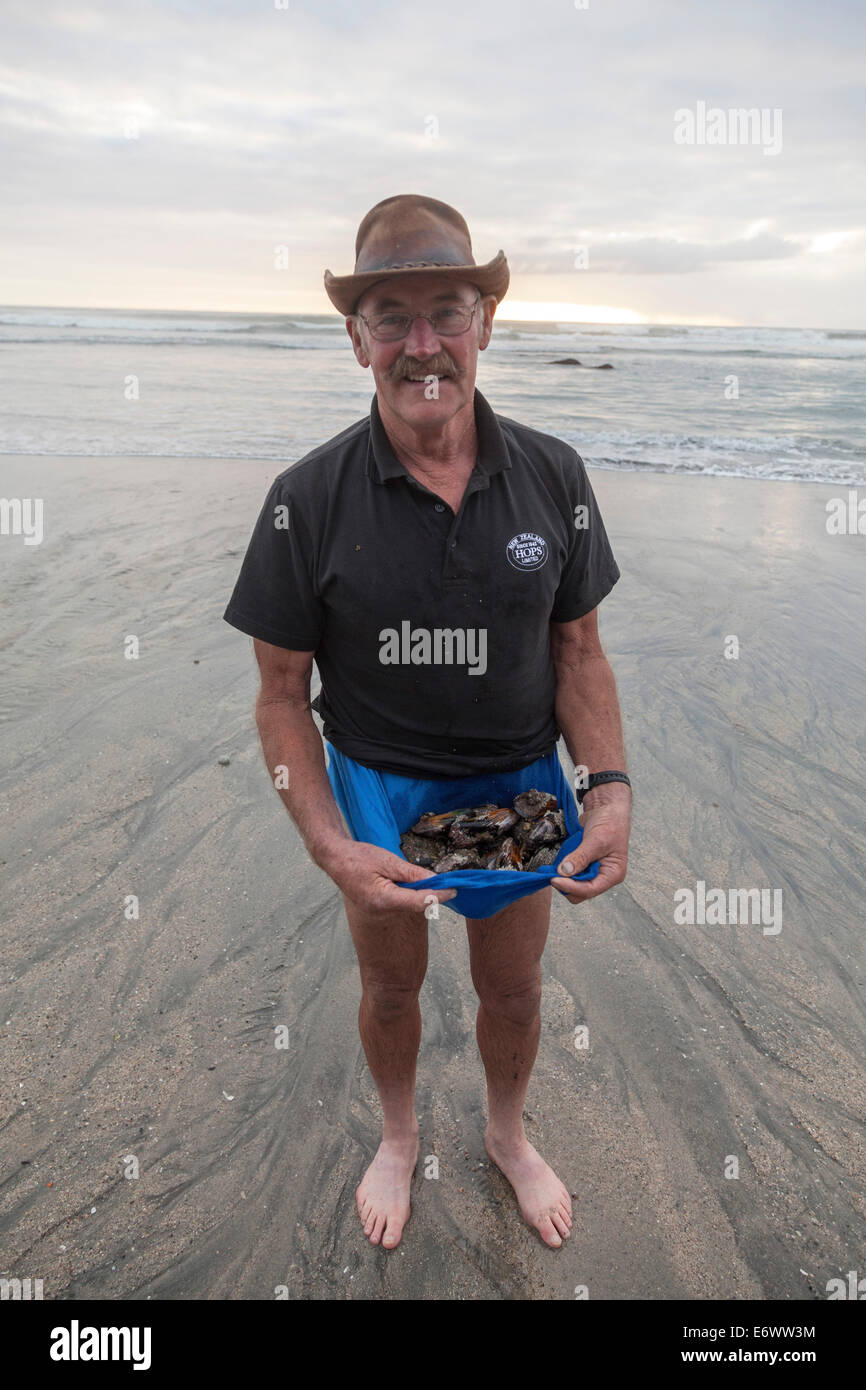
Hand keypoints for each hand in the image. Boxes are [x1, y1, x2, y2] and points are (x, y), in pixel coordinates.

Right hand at [318, 839, 456, 914]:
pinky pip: (400, 904)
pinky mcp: (378, 909)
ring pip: (408, 906)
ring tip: (431, 882)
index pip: (418, 902)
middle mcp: (381, 911)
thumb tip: (434, 879)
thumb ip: (411, 873)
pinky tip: (413, 884)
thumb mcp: (388, 861)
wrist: (335, 859)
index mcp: (383, 900)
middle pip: (415, 906)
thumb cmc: (358, 857)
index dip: (438, 896)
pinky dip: (410, 895)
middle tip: (448, 884)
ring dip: (421, 895)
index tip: (454, 890)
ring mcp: (378, 912)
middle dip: (432, 896)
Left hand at [551, 785, 630, 903]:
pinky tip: (558, 862)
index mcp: (612, 874)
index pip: (590, 890)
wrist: (606, 807)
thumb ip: (581, 857)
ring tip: (555, 867)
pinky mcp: (583, 864)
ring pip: (573, 885)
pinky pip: (570, 874)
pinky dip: (563, 871)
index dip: (571, 887)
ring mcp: (593, 871)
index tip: (554, 879)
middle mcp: (603, 876)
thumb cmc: (609, 823)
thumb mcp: (596, 840)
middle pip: (580, 892)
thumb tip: (564, 872)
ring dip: (563, 878)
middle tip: (552, 873)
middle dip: (566, 884)